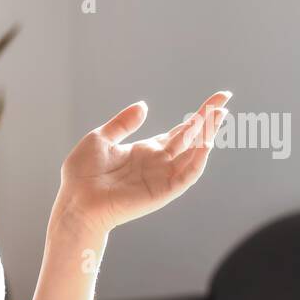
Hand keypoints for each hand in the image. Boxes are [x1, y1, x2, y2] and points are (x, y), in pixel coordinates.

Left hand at [57, 90, 231, 234]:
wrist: (76, 202)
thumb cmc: (82, 175)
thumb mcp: (99, 139)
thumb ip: (123, 124)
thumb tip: (144, 106)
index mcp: (145, 151)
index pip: (179, 132)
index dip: (198, 116)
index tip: (217, 98)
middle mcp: (157, 163)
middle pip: (191, 138)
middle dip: (208, 119)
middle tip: (224, 98)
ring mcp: (161, 177)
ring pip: (193, 153)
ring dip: (207, 134)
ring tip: (218, 113)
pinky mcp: (162, 191)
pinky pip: (187, 175)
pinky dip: (198, 159)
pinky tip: (206, 141)